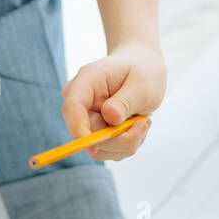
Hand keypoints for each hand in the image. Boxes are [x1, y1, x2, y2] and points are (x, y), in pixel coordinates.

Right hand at [60, 41, 164, 161]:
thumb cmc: (142, 72)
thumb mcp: (142, 84)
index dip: (78, 129)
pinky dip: (126, 143)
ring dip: (127, 142)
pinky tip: (136, 125)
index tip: (92, 148)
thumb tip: (110, 117)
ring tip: (142, 121)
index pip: (73, 107)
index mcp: (87, 80)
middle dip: (119, 138)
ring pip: (99, 147)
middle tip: (144, 124)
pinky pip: (108, 149)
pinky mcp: (94, 131)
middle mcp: (80, 100)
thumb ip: (125, 101)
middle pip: (88, 134)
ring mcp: (86, 117)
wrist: (143, 69)